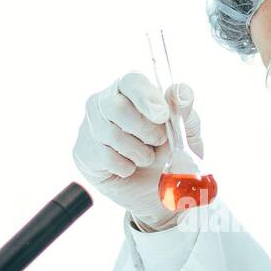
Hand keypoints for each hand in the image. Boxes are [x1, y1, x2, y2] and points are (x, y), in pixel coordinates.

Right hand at [72, 73, 202, 228]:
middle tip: (158, 141)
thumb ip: (185, 113)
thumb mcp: (185, 136)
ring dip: (138, 152)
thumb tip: (183, 91)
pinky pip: (105, 157)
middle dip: (144, 129)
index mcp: (132, 90)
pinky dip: (126, 167)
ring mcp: (91, 125)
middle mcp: (105, 101)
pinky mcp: (84, 150)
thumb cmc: (167, 153)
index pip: (131, 81)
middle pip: (116, 107)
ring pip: (111, 134)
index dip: (146, 96)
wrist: (152, 190)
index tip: (162, 116)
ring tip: (146, 157)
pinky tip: (129, 167)